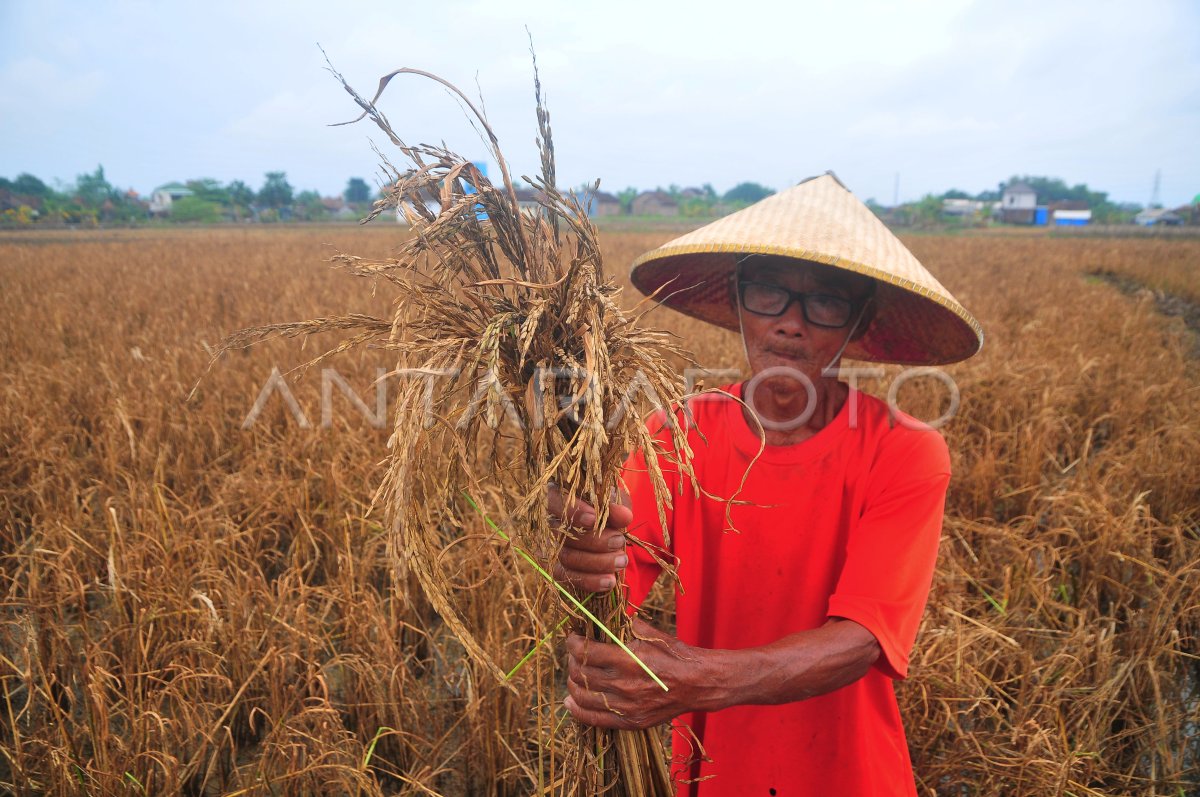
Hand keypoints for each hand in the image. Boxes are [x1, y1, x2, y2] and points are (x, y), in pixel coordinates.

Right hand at [549, 483, 632, 593]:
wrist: (608, 531)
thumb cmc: (607, 508)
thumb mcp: (614, 501)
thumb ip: (616, 506)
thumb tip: (624, 516)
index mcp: (558, 496)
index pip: (556, 501)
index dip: (573, 511)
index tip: (594, 519)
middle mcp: (548, 521)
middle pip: (562, 533)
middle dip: (594, 540)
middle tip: (619, 541)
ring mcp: (550, 547)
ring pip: (566, 557)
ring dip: (597, 562)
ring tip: (622, 561)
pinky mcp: (556, 568)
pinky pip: (567, 578)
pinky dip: (590, 581)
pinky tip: (609, 581)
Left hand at [563, 618, 722, 729]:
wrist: (699, 684)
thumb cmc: (676, 656)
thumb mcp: (653, 634)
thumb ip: (628, 625)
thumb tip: (610, 617)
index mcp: (629, 660)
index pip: (586, 652)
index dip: (572, 643)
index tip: (572, 637)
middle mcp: (624, 685)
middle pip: (581, 674)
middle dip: (571, 661)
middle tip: (573, 654)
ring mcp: (627, 707)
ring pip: (583, 696)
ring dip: (572, 683)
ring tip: (573, 673)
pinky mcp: (630, 721)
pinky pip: (594, 719)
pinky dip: (577, 710)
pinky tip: (570, 700)